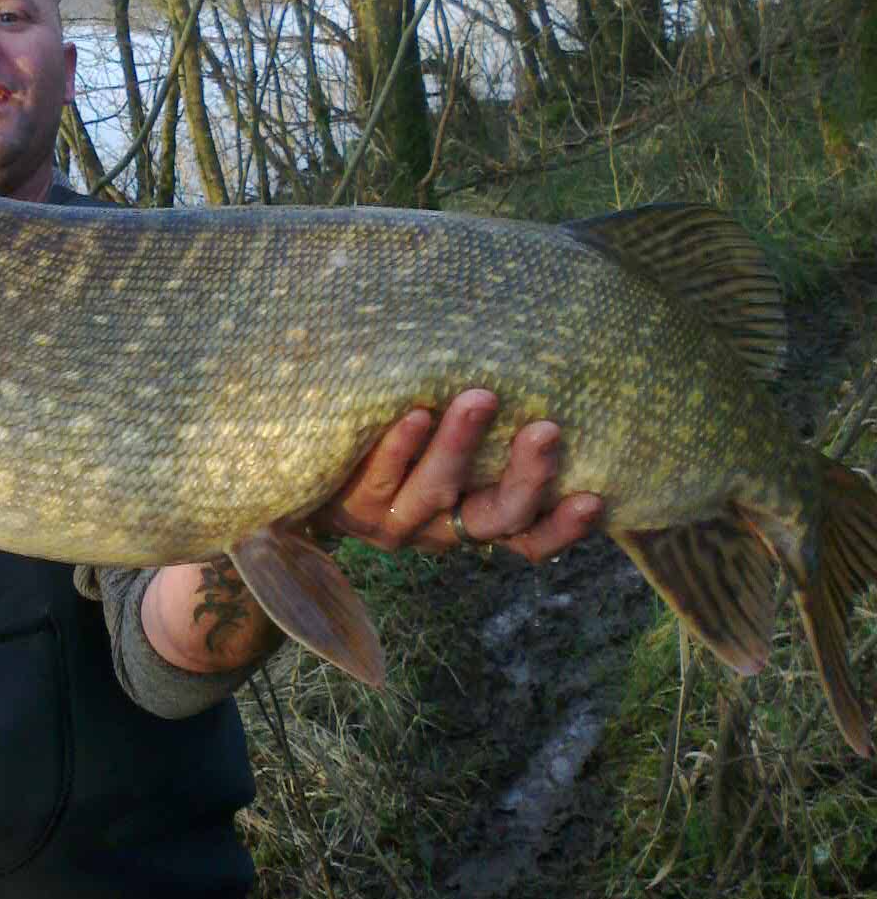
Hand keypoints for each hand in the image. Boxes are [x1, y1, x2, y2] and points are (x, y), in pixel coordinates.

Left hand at [313, 389, 600, 561]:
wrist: (303, 474)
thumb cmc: (397, 444)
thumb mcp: (446, 447)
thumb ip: (489, 427)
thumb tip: (540, 362)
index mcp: (473, 519)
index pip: (530, 536)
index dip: (563, 527)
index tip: (594, 497)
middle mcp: (440, 529)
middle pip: (496, 516)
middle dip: (526, 475)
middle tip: (545, 429)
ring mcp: (395, 521)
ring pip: (436, 492)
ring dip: (461, 446)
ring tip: (479, 398)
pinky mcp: (350, 507)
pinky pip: (378, 478)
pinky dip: (400, 445)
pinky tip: (414, 412)